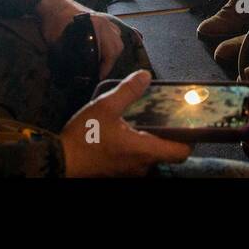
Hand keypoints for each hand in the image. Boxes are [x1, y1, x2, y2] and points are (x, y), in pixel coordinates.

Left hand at [35, 0, 139, 77]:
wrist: (53, 5)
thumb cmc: (54, 22)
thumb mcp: (59, 43)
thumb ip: (68, 58)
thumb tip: (75, 76)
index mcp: (96, 27)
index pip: (109, 52)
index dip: (105, 67)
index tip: (98, 77)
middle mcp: (104, 22)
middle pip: (117, 46)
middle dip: (111, 62)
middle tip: (100, 72)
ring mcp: (104, 19)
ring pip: (117, 39)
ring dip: (113, 53)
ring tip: (103, 63)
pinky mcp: (101, 19)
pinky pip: (114, 33)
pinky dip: (113, 43)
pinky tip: (106, 50)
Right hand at [60, 71, 192, 176]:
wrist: (58, 161)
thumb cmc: (84, 136)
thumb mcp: (105, 106)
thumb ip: (128, 91)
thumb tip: (145, 75)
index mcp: (144, 150)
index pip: (181, 152)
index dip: (189, 139)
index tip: (188, 123)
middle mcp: (141, 166)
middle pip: (166, 153)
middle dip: (166, 135)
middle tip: (162, 116)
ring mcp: (129, 173)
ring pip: (148, 157)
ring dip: (148, 141)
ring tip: (140, 121)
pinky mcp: (117, 174)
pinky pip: (134, 161)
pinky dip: (135, 148)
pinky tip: (123, 132)